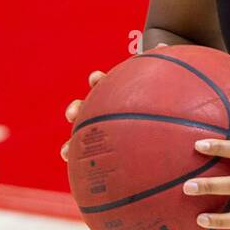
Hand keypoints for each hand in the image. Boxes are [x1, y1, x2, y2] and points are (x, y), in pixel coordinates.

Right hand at [60, 43, 166, 161]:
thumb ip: (161, 64)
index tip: (95, 79)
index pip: (103, 82)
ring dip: (72, 143)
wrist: (165, 112)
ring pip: (85, 137)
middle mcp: (107, 109)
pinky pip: (99, 161)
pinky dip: (91, 169)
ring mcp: (107, 130)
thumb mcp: (164, 79)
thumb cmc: (163, 93)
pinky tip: (87, 183)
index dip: (97, 80)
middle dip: (77, 110)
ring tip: (65, 153)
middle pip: (87, 109)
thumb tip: (160, 46)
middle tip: (73, 114)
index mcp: (117, 91)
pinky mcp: (111, 150)